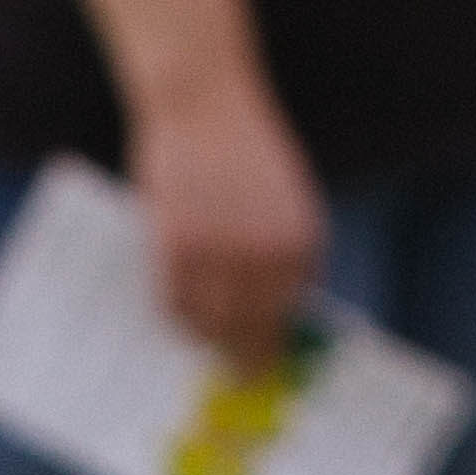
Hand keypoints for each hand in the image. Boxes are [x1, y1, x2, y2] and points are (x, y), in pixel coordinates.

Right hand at [126, 80, 323, 368]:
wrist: (204, 99)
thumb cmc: (242, 144)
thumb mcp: (283, 197)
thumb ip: (278, 249)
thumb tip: (266, 305)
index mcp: (302, 241)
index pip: (289, 310)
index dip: (275, 339)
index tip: (265, 358)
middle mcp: (267, 254)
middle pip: (254, 328)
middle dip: (246, 357)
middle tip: (237, 375)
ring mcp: (221, 252)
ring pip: (212, 322)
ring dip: (207, 339)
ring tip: (203, 344)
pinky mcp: (177, 246)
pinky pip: (174, 302)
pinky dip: (175, 316)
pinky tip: (176, 316)